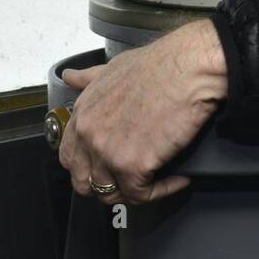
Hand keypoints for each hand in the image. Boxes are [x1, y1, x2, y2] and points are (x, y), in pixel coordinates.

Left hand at [58, 20, 227, 205]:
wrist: (188, 68)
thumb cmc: (161, 64)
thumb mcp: (115, 67)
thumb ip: (90, 78)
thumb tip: (71, 77)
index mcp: (83, 112)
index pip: (70, 157)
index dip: (89, 168)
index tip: (109, 168)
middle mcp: (88, 134)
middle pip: (85, 182)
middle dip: (108, 186)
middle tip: (133, 181)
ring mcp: (107, 152)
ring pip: (111, 193)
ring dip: (135, 191)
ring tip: (156, 181)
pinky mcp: (133, 165)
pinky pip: (141, 194)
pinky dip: (161, 191)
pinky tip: (177, 180)